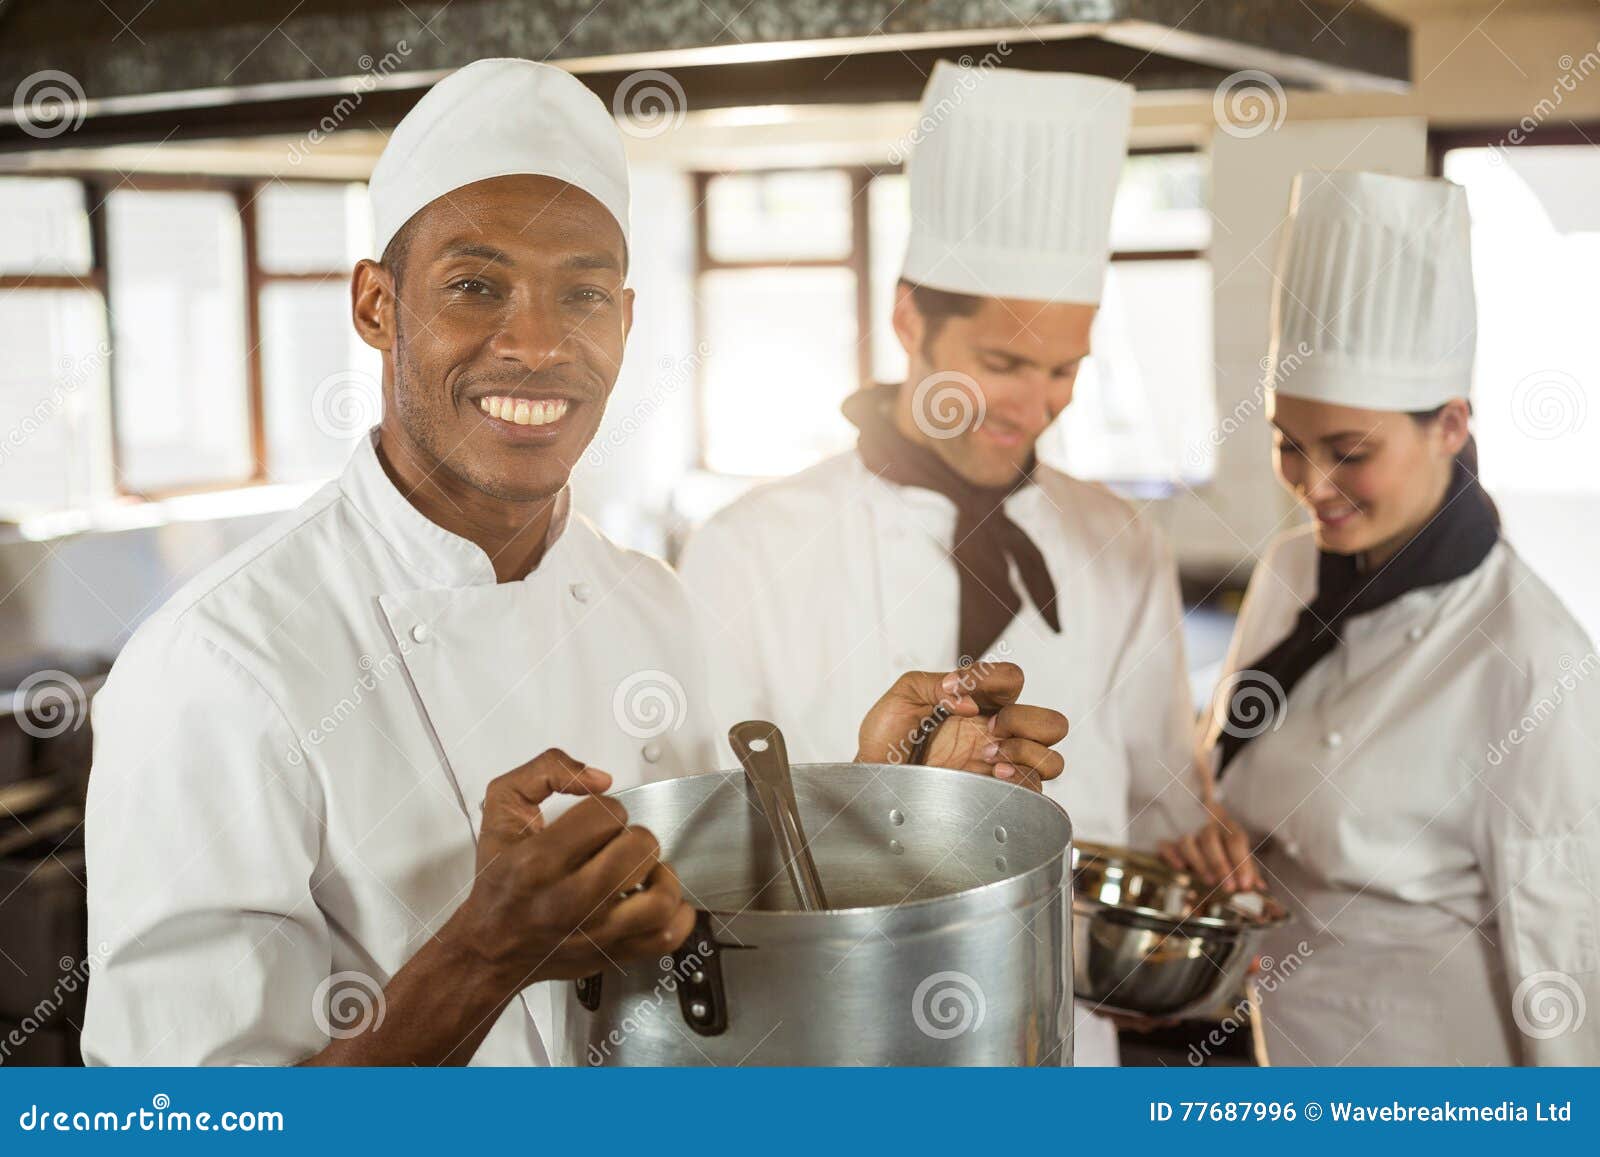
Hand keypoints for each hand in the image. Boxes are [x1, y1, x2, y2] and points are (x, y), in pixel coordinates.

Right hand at [448, 748, 695, 986]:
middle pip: (639, 850)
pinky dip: (676, 915)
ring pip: (660, 898)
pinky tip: (654, 898)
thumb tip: (600, 778)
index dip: (607, 808)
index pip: (607, 814)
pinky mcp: (611, 955)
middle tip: (618, 845)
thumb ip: (546, 771)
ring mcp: (594, 933)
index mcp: (538, 862)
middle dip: (634, 837)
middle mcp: (569, 901)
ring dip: (661, 875)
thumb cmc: (499, 881)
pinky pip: (666, 937)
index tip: (595, 821)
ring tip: (643, 872)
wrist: (491, 947)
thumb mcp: (502, 806)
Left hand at [856, 661, 1067, 792]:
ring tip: (989, 755)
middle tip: (989, 728)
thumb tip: (968, 699)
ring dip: (1025, 751)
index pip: (1013, 680)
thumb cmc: (886, 739)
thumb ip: (934, 683)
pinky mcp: (995, 796)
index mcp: (979, 703)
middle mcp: (996, 734)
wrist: (874, 780)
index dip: (995, 679)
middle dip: (1025, 720)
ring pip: (1051, 759)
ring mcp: (999, 766)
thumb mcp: (904, 695)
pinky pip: (1034, 789)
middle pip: (1051, 722)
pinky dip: (1020, 777)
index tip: (959, 690)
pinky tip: (990, 773)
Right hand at [1156, 810, 1263, 892]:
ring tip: (1210, 881)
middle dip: (1220, 864)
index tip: (1245, 885)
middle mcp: (1205, 827)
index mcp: (1227, 827)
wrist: (1191, 819)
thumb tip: (1260, 887)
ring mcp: (1184, 834)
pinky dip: (1172, 856)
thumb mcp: (1237, 853)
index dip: (1241, 863)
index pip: (1235, 840)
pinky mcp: (1166, 843)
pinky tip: (1180, 868)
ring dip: (1200, 862)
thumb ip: (1248, 868)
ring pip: (1188, 842)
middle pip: (1210, 838)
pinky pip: (1165, 846)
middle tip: (1229, 888)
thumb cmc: (1221, 845)